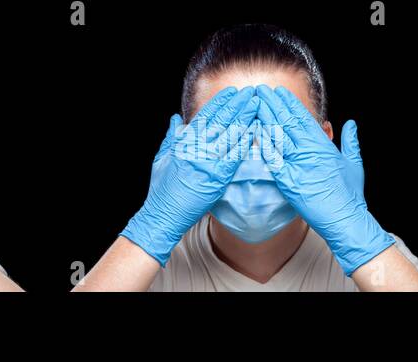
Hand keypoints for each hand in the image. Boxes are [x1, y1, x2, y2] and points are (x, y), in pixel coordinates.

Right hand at [120, 86, 258, 265]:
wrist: (163, 214)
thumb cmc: (161, 189)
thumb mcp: (162, 157)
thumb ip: (172, 136)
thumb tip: (176, 118)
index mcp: (183, 142)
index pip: (205, 116)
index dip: (220, 102)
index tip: (231, 92)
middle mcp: (196, 148)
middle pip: (220, 121)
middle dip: (236, 104)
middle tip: (250, 91)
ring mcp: (207, 162)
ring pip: (230, 134)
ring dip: (245, 117)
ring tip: (256, 104)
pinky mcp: (217, 177)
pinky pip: (235, 155)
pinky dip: (246, 141)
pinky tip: (256, 130)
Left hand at [256, 85, 393, 275]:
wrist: (345, 218)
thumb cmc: (350, 195)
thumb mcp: (354, 164)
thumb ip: (350, 141)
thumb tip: (351, 124)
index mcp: (324, 145)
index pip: (303, 118)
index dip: (289, 103)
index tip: (278, 92)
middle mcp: (309, 152)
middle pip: (286, 122)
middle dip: (272, 105)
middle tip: (259, 90)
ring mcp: (297, 165)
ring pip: (277, 136)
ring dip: (264, 119)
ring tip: (253, 104)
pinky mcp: (287, 181)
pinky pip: (272, 159)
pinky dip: (262, 144)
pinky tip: (253, 132)